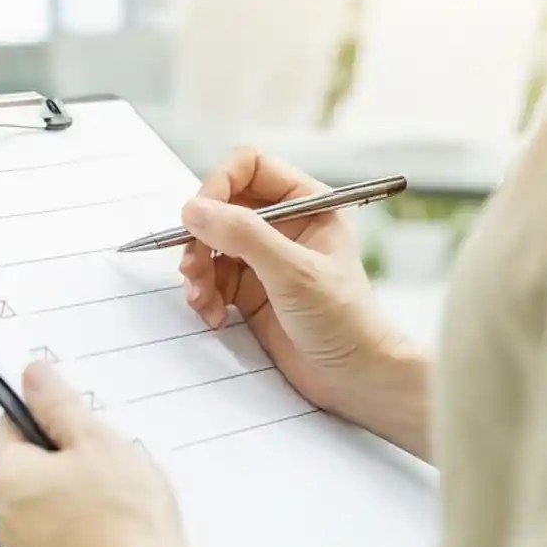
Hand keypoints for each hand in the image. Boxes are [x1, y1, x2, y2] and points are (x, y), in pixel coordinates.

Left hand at [0, 362, 228, 546]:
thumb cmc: (124, 517)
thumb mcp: (96, 441)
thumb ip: (59, 405)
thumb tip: (31, 373)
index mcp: (7, 479)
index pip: (12, 426)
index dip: (46, 414)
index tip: (79, 417)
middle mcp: (5, 520)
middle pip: (32, 469)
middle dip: (69, 458)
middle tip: (110, 458)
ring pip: (50, 507)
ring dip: (79, 496)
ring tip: (123, 499)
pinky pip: (65, 541)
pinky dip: (87, 531)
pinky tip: (121, 531)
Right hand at [179, 148, 430, 456]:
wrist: (355, 378)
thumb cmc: (344, 320)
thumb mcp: (293, 272)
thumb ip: (244, 236)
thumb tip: (194, 210)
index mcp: (305, 203)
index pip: (248, 168)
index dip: (219, 185)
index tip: (199, 216)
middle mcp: (283, 225)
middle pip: (221, 207)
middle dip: (200, 237)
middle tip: (192, 267)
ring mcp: (264, 258)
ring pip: (210, 245)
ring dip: (197, 271)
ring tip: (202, 299)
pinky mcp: (251, 290)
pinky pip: (211, 279)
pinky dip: (204, 296)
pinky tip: (215, 317)